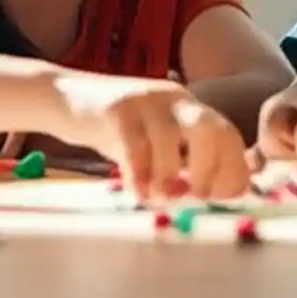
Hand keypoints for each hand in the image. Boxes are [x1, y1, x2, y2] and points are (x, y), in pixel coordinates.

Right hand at [50, 74, 249, 204]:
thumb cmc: (118, 132)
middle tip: (197, 198)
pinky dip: (139, 174)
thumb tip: (214, 199)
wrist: (64, 97)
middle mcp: (175, 99)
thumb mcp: (156, 147)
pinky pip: (133, 144)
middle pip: (210, 128)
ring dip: (169, 175)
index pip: (228, 135)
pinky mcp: (115, 107)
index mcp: (191, 108)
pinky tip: (136, 191)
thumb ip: (183, 166)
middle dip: (210, 169)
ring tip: (160, 198)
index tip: (221, 200)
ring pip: (169, 136)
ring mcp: (145, 100)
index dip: (231, 170)